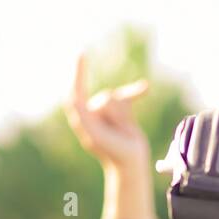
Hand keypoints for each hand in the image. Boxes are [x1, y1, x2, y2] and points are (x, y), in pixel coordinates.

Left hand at [64, 54, 150, 171]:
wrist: (131, 164)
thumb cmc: (113, 152)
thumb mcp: (95, 136)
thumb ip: (82, 117)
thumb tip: (73, 99)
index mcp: (82, 118)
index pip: (77, 92)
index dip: (80, 73)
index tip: (83, 54)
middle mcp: (93, 112)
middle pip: (105, 99)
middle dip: (116, 113)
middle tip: (119, 133)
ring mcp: (108, 111)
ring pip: (118, 99)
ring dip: (124, 115)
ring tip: (126, 131)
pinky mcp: (122, 111)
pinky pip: (129, 96)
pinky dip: (136, 92)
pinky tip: (145, 88)